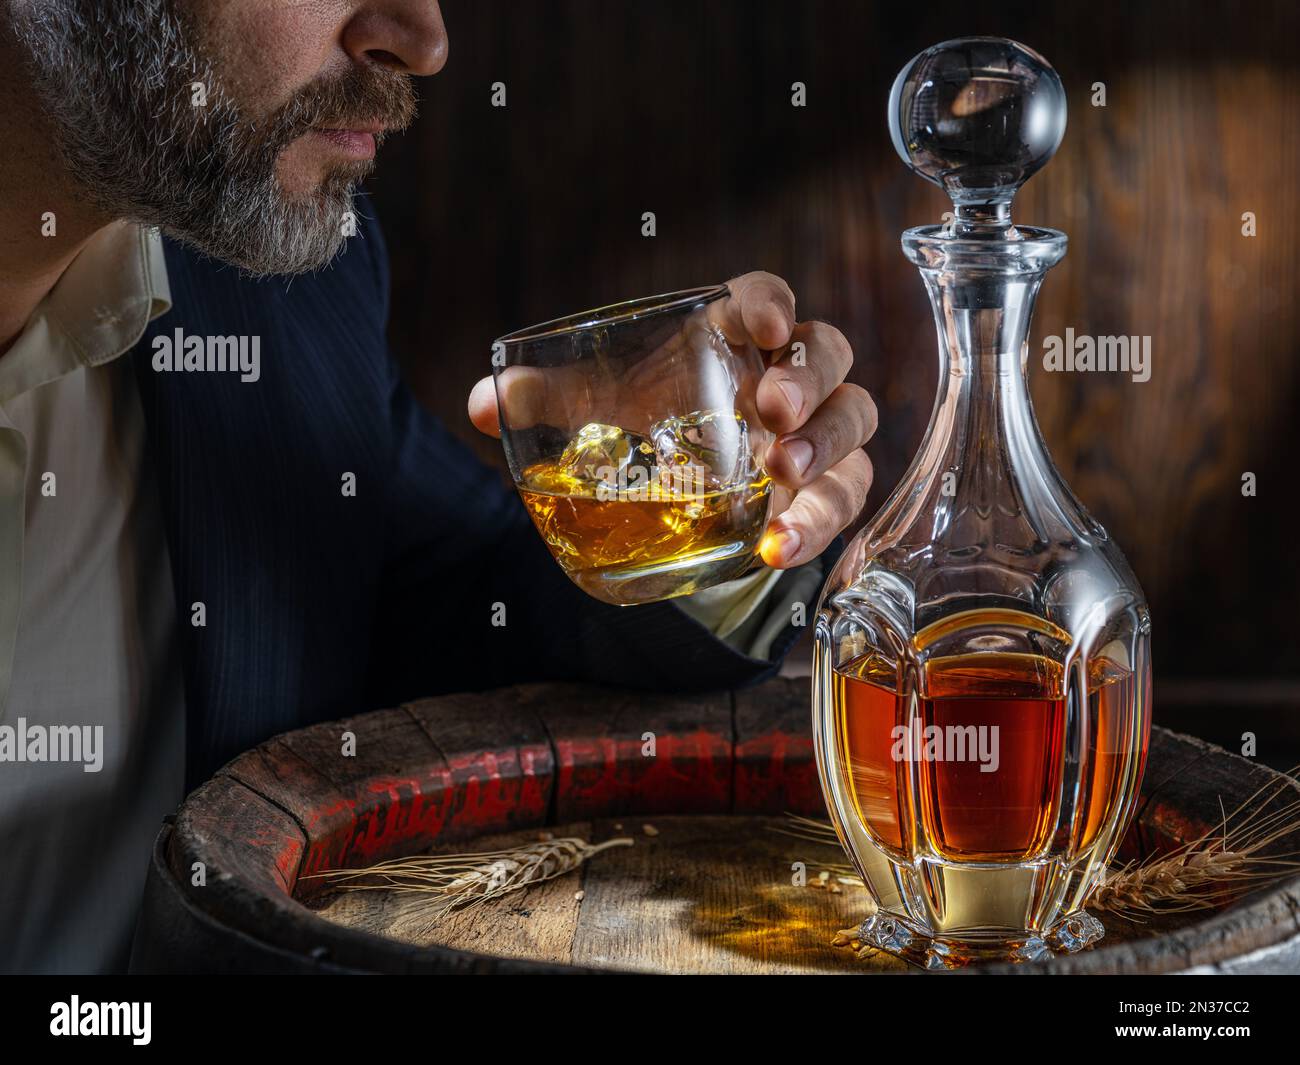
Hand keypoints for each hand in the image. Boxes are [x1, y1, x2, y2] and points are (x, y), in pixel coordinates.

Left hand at [468, 271, 876, 568]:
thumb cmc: (645, 423)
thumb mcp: (596, 409)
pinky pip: (846, 497)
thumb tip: (483, 403)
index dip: (772, 303)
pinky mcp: (825, 490)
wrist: (678, 490)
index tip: (765, 324)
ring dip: (825, 445)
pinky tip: (778, 548)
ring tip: (781, 472)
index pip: (763, 299)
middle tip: (771, 410)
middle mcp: (786, 376)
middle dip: (808, 378)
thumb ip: (546, 398)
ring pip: (853, 420)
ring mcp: (814, 433)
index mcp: (732, 334)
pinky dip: (817, 523)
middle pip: (828, 353)